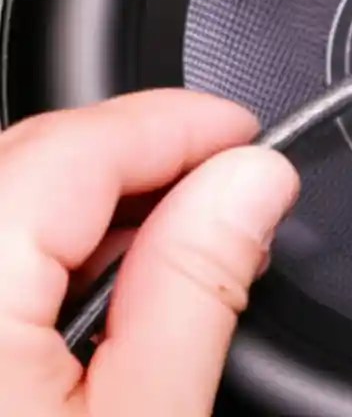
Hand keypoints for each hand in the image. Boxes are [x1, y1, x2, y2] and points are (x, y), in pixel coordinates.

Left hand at [0, 89, 298, 415]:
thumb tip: (253, 181)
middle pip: (30, 159)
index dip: (179, 126)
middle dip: (142, 161)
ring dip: (92, 209)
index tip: (247, 136)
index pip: (76, 148)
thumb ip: (199, 288)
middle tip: (231, 189)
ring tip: (178, 258)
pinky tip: (95, 298)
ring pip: (4, 196)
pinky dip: (38, 252)